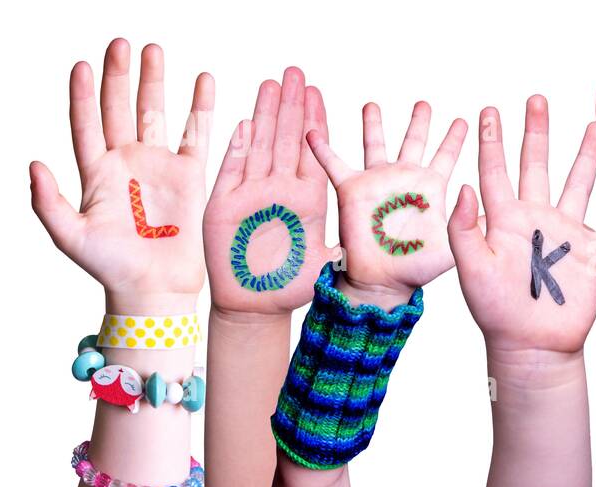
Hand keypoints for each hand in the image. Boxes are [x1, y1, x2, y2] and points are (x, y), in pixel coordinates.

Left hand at [30, 38, 213, 313]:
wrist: (154, 289)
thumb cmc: (111, 269)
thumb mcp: (70, 237)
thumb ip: (48, 201)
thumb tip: (33, 165)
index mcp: (96, 172)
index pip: (86, 122)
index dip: (83, 94)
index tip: (83, 65)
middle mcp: (126, 162)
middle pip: (119, 108)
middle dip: (120, 75)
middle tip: (122, 44)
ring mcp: (159, 166)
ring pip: (155, 113)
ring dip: (154, 82)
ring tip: (154, 51)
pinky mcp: (190, 177)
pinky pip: (196, 135)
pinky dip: (200, 108)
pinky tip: (202, 81)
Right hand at [205, 68, 335, 315]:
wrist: (255, 305)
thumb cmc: (291, 285)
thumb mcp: (326, 261)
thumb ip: (343, 242)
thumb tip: (370, 228)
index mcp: (306, 198)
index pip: (311, 151)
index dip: (313, 121)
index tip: (316, 92)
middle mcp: (280, 190)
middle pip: (284, 140)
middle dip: (289, 106)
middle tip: (295, 72)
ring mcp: (252, 195)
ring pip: (259, 147)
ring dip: (264, 116)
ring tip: (271, 84)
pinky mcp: (226, 206)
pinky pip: (231, 172)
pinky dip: (236, 149)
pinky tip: (242, 123)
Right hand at [306, 100, 467, 303]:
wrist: (384, 280)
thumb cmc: (418, 267)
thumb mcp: (455, 244)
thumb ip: (473, 223)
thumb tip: (496, 207)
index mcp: (430, 188)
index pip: (446, 155)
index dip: (454, 138)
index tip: (466, 119)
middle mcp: (404, 179)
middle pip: (413, 141)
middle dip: (419, 122)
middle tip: (424, 103)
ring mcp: (378, 182)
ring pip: (376, 144)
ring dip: (373, 125)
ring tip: (372, 105)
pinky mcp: (353, 190)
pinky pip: (334, 164)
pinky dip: (322, 148)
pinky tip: (312, 131)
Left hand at [448, 97, 595, 353]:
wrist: (533, 347)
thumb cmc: (497, 314)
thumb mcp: (472, 269)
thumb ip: (465, 228)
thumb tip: (464, 185)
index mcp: (504, 221)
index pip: (495, 172)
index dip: (491, 142)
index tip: (488, 111)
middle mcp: (536, 220)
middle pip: (536, 165)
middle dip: (536, 132)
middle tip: (537, 99)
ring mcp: (566, 234)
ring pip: (579, 183)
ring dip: (586, 154)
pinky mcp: (593, 254)